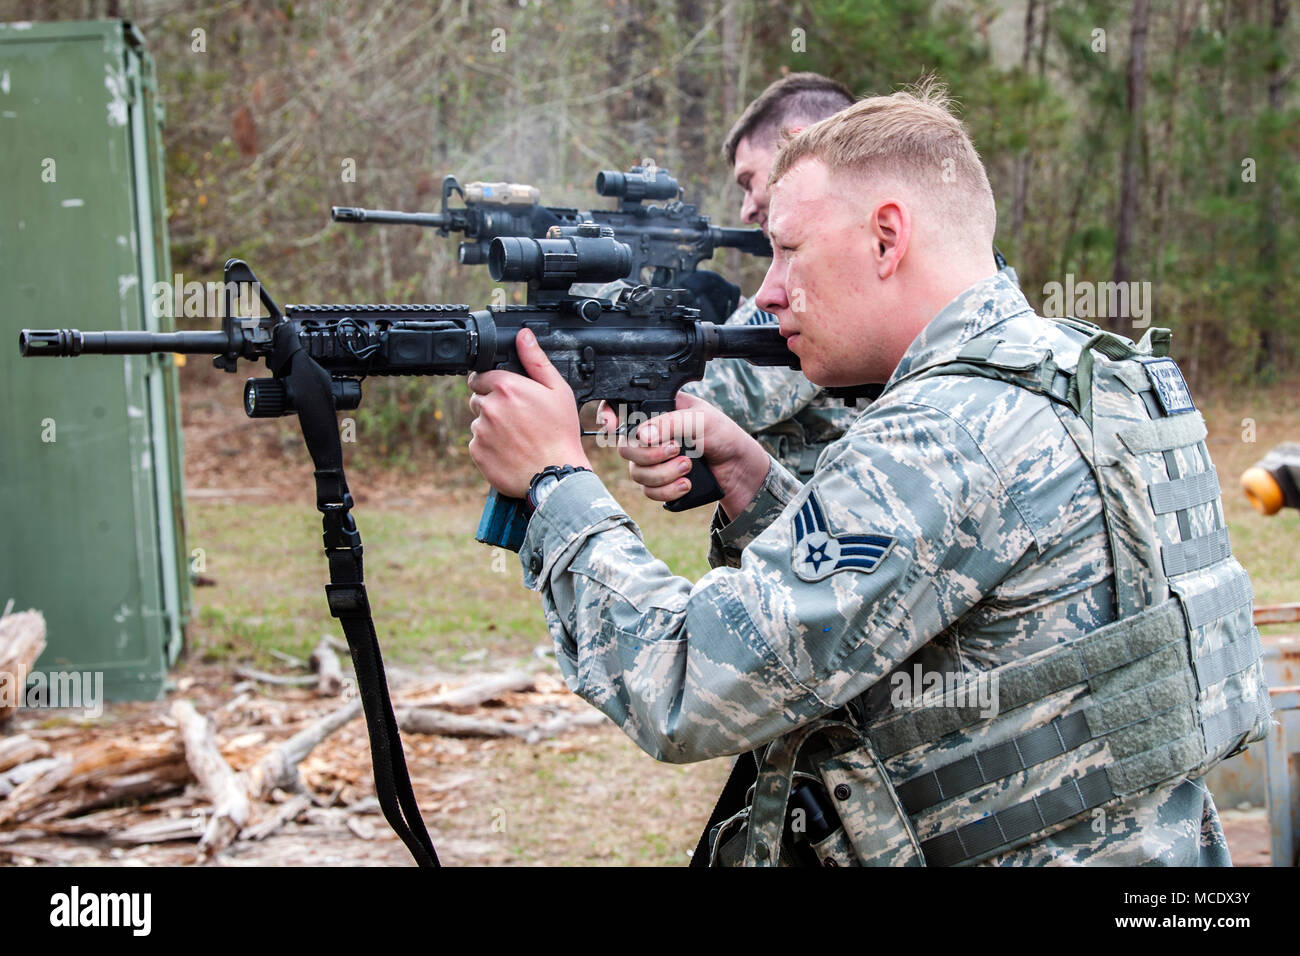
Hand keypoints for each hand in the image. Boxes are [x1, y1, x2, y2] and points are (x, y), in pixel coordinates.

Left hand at [467, 328, 590, 497]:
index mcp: (507, 387)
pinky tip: (509, 450)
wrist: (556, 474)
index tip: (507, 395)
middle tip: (517, 418)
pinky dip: (489, 446)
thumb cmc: (560, 433)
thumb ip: (536, 360)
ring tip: (516, 437)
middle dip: (492, 404)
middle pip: (478, 398)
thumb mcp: (558, 390)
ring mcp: (481, 430)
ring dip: (491, 426)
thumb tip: (524, 335)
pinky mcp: (477, 452)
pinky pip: (477, 443)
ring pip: (478, 422)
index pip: (481, 375)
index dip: (493, 384)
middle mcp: (489, 406)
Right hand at [598, 392, 768, 516]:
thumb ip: (670, 423)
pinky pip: (648, 491)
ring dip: (663, 474)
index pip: (620, 409)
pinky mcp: (660, 483)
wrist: (738, 468)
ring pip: (636, 473)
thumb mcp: (700, 419)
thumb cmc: (722, 434)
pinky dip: (667, 490)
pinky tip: (686, 484)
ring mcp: (652, 460)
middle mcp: (650, 435)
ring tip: (688, 467)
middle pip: (625, 448)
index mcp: (656, 411)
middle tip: (677, 450)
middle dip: (651, 455)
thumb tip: (642, 435)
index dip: (608, 416)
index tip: (611, 426)